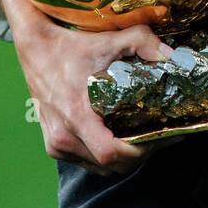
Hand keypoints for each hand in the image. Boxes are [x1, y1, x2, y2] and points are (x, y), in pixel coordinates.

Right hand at [0, 0, 175, 176]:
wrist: (35, 49)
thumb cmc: (71, 46)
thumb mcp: (109, 40)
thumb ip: (143, 42)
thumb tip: (172, 57)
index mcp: (76, 115)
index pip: (111, 153)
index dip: (139, 150)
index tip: (159, 136)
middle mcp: (63, 136)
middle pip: (109, 165)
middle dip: (137, 154)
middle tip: (158, 135)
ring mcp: (56, 144)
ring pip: (98, 167)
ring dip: (121, 158)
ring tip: (141, 136)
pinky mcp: (52, 145)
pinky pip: (85, 161)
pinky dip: (103, 156)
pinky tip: (117, 136)